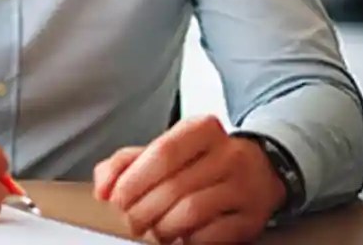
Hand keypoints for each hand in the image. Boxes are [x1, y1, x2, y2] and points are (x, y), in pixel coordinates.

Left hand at [92, 115, 285, 243]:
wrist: (259, 170)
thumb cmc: (199, 160)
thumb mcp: (164, 150)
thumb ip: (126, 162)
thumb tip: (103, 189)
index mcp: (202, 129)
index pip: (162, 152)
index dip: (133, 180)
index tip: (115, 199)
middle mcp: (228, 154)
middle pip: (174, 185)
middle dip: (143, 209)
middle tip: (130, 221)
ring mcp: (245, 185)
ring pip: (192, 210)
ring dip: (163, 226)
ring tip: (153, 230)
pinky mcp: (253, 216)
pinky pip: (214, 233)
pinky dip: (190, 239)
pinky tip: (181, 236)